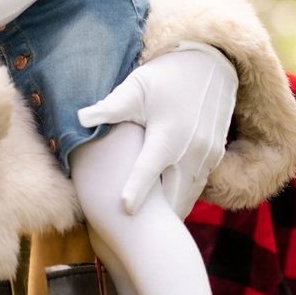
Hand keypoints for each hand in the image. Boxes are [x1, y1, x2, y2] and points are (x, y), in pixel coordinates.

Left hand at [77, 43, 237, 215]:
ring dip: (173, 207)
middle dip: (157, 214)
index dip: (137, 190)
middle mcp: (191, 149)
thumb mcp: (138, 86)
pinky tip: (171, 204)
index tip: (125, 210)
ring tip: (153, 226)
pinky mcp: (216, 154)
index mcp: (167, 134)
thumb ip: (111, 107)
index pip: (149, 169)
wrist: (212, 63)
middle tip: (135, 233)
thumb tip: (79, 117)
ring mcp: (207, 154)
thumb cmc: (167, 75)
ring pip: (189, 192)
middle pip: (174, 194)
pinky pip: (199, 183)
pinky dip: (185, 194)